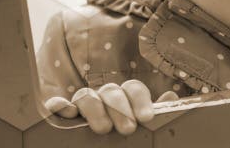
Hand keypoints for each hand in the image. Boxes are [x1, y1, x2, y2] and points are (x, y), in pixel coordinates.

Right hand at [44, 80, 178, 134]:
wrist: (108, 147)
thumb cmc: (125, 132)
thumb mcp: (141, 123)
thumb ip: (153, 111)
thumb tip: (171, 96)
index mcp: (125, 96)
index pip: (133, 88)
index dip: (141, 101)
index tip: (147, 118)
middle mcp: (104, 96)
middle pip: (111, 91)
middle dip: (121, 109)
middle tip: (128, 128)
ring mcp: (84, 103)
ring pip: (87, 95)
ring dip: (95, 109)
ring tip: (103, 128)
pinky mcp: (64, 113)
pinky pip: (58, 105)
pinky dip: (60, 105)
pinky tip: (65, 111)